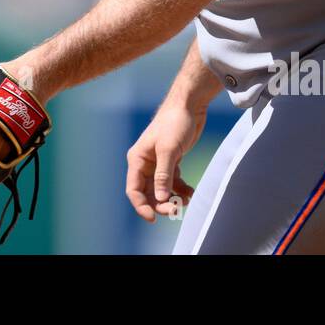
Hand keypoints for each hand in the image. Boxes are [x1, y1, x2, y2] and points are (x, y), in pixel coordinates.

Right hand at [125, 102, 206, 221]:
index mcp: (138, 159)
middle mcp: (145, 163)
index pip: (134, 189)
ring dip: (172, 198)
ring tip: (187, 200)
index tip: (153, 218)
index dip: (141, 206)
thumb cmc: (175, 123)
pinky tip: (191, 192)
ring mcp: (159, 163)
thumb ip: (163, 175)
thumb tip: (160, 199)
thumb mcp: (169, 149)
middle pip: (148, 192)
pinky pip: (173, 182)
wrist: (190, 105)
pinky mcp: (172, 161)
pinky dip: (181, 190)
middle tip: (177, 209)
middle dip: (161, 204)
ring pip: (161, 190)